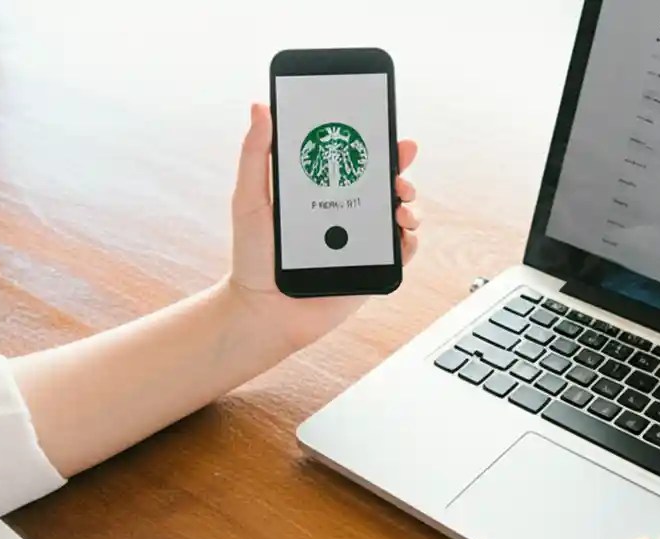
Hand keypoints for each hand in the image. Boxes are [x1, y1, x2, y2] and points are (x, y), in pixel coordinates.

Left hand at [223, 102, 420, 350]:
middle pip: (386, 183)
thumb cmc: (253, 256)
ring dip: (410, 203)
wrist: (264, 309)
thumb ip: (256, 154)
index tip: (387, 130)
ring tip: (400, 204)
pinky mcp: (373, 268)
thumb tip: (260, 106)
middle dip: (401, 170)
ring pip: (401, 214)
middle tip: (399, 167)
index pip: (356, 161)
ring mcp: (362, 241)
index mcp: (323, 192)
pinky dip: (409, 240)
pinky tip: (401, 233)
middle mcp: (347, 213)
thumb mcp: (249, 198)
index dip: (376, 144)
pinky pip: (403, 252)